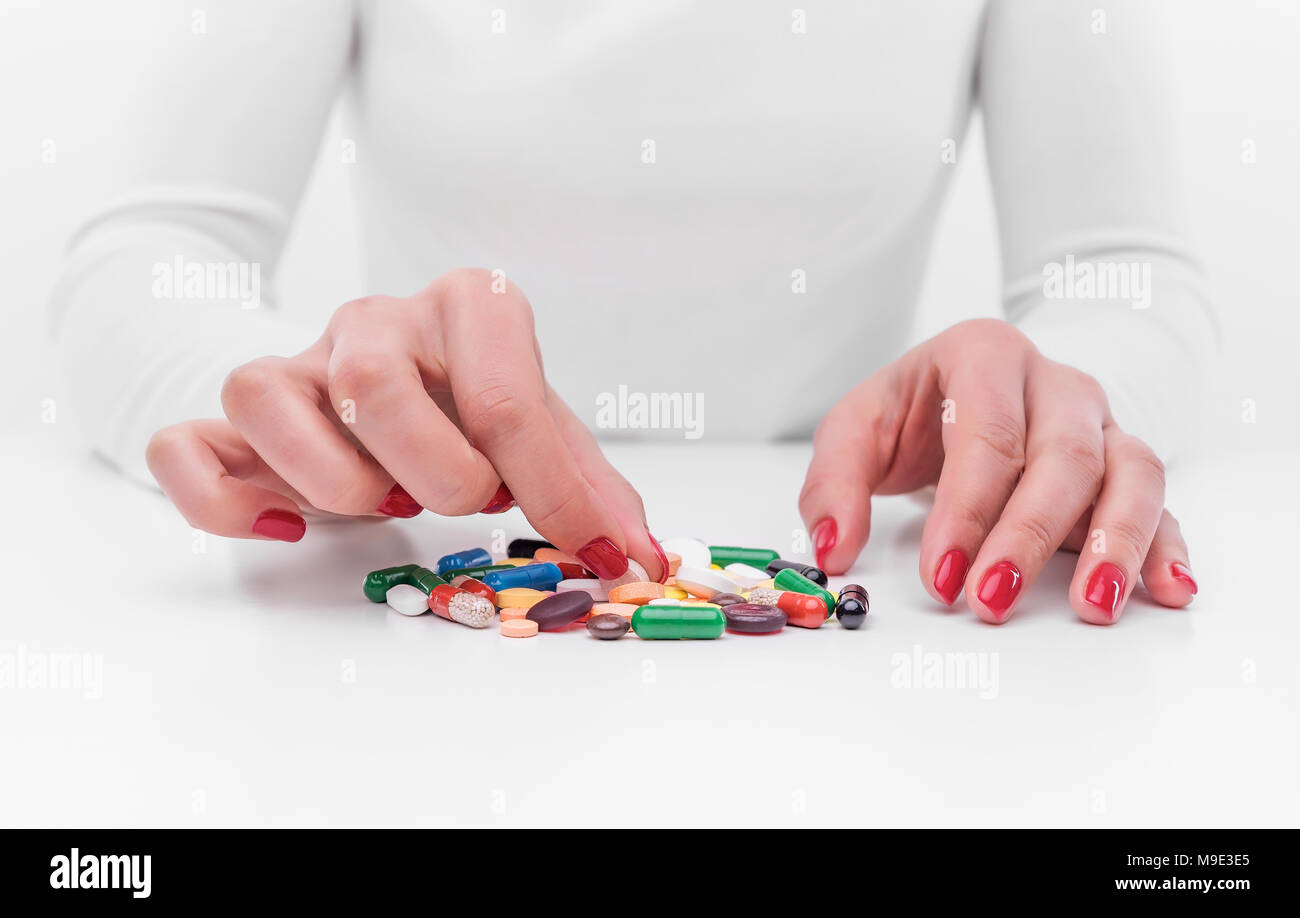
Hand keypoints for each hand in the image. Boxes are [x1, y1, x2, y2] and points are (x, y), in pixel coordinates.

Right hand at [146, 268, 667, 581]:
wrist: (388, 383)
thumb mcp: (546, 434)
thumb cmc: (475, 409)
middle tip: (455, 499)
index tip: (587, 547)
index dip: (552, 490)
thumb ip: (592, 488)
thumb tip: (638, 557)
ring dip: (330, 481)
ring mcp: (296, 363)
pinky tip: (288, 526)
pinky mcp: (234, 420)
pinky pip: (185, 447)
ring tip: (380, 501)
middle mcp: (374, 321)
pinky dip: (226, 501)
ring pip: (263, 394)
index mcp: (469, 307)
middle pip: (372, 382)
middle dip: (430, 473)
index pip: (506, 396)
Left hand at [798, 319, 1197, 624]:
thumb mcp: (857, 428)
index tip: (940, 575)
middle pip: (1063, 456)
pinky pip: (1162, 503)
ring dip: (1116, 544)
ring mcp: (1100, 424)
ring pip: (1132, 474)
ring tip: (1094, 605)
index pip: (987, 434)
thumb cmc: (914, 410)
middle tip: (991, 600)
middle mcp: (1056, 385)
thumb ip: (833, 484)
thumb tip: (832, 549)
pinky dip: (1167, 546)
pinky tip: (1169, 589)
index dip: (967, 509)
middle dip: (1028, 536)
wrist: (970, 385)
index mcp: (986, 355)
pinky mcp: (1125, 467)